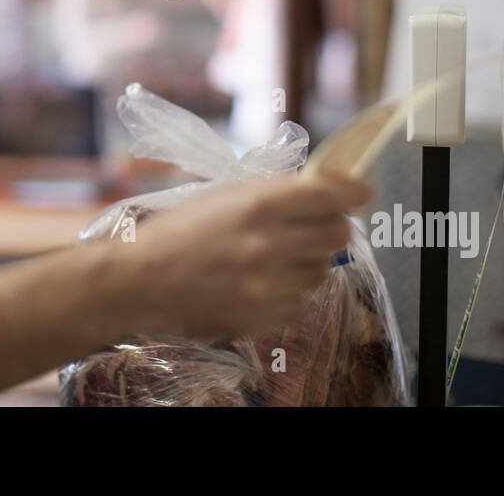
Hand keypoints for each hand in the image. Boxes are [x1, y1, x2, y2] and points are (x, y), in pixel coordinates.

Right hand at [114, 171, 375, 340]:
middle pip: (338, 234)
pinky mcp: (263, 315)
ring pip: (321, 270)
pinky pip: (300, 300)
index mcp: (260, 203)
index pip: (333, 195)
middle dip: (330, 226)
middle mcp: (270, 243)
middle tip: (310, 224)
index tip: (361, 190)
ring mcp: (268, 284)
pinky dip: (288, 290)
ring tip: (273, 256)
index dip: (355, 191)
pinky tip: (259, 281)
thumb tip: (326, 189)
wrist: (141, 279)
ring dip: (307, 260)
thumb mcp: (227, 194)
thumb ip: (276, 192)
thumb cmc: (180, 230)